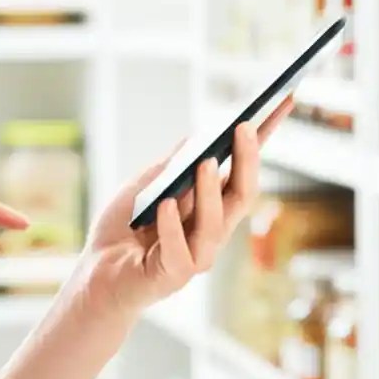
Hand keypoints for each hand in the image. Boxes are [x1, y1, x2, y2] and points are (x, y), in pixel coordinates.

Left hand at [75, 98, 293, 317]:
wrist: (96, 275)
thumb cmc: (123, 230)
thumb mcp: (145, 186)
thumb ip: (172, 166)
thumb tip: (200, 137)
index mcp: (211, 207)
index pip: (244, 170)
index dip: (264, 140)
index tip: (281, 103)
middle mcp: (213, 231)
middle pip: (241, 195)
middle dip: (246, 160)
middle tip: (244, 127)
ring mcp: (197, 255)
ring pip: (215, 223)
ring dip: (210, 191)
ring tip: (205, 161)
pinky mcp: (174, 275)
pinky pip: (178, 249)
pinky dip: (172, 226)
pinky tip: (166, 205)